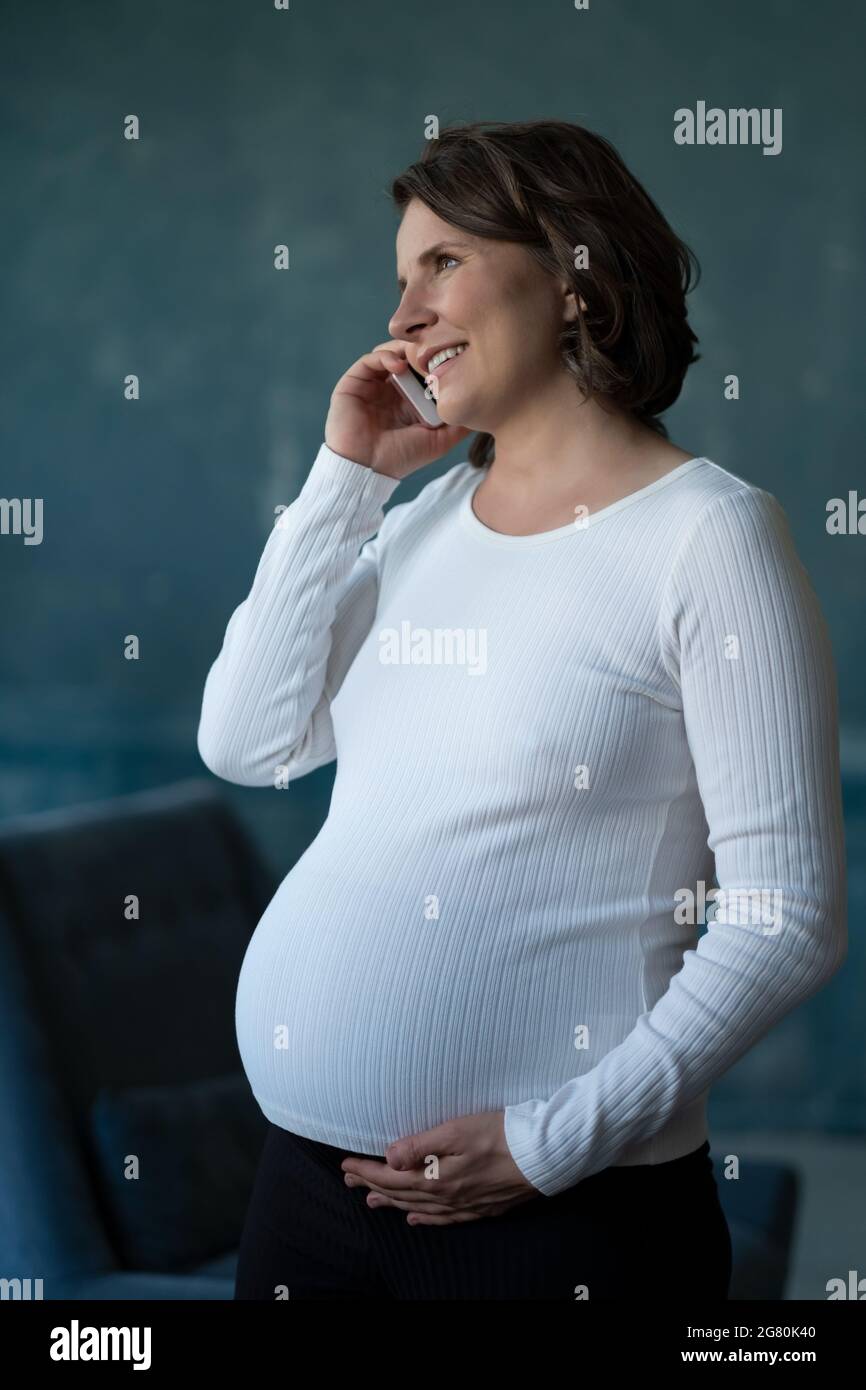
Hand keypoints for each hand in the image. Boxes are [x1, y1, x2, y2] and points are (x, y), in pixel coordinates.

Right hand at [325, 339, 470, 479]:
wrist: (367, 469)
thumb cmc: (400, 458)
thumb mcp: (438, 442)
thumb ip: (458, 425)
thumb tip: (482, 409)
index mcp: (408, 401)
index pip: (423, 371)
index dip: (436, 361)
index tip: (452, 356)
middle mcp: (389, 390)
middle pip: (407, 358)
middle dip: (422, 350)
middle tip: (437, 347)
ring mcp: (371, 385)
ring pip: (389, 354)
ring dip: (405, 350)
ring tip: (419, 354)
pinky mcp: (353, 383)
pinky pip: (369, 360)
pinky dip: (385, 356)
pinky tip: (399, 365)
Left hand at [340, 1110, 540, 1225]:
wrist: (544, 1155)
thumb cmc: (502, 1134)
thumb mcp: (457, 1129)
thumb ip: (421, 1144)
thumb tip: (388, 1157)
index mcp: (437, 1177)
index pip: (391, 1177)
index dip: (366, 1171)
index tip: (346, 1166)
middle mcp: (447, 1196)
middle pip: (401, 1194)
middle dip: (372, 1186)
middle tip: (349, 1181)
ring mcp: (464, 1205)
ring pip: (418, 1208)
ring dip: (392, 1203)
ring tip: (371, 1201)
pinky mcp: (481, 1207)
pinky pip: (443, 1219)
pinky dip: (424, 1219)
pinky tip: (415, 1219)